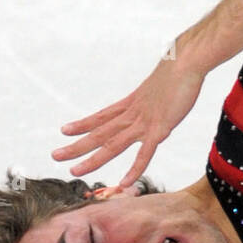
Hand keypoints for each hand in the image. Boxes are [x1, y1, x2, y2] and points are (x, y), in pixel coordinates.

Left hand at [51, 56, 204, 188]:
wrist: (187, 61)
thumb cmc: (179, 70)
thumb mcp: (161, 87)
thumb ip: (155, 97)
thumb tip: (157, 96)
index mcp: (131, 104)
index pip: (101, 116)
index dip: (82, 124)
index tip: (64, 130)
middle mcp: (132, 114)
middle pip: (99, 133)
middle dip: (77, 146)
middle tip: (55, 155)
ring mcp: (144, 122)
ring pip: (113, 145)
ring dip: (93, 159)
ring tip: (74, 171)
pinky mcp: (160, 129)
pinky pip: (144, 153)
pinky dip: (134, 168)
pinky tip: (123, 182)